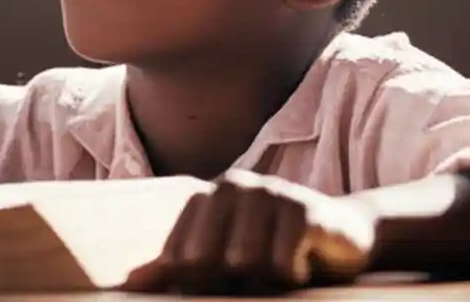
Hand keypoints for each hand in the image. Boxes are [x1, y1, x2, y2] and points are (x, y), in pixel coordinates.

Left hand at [120, 170, 376, 294]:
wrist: (342, 239)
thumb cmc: (274, 252)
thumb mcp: (221, 261)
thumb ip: (176, 269)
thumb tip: (127, 285)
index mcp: (208, 196)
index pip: (177, 256)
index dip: (198, 284)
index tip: (224, 283)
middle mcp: (234, 185)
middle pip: (204, 259)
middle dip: (229, 283)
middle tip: (256, 276)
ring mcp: (270, 192)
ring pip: (243, 262)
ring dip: (264, 281)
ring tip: (281, 268)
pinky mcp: (303, 208)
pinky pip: (281, 264)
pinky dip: (293, 276)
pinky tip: (305, 263)